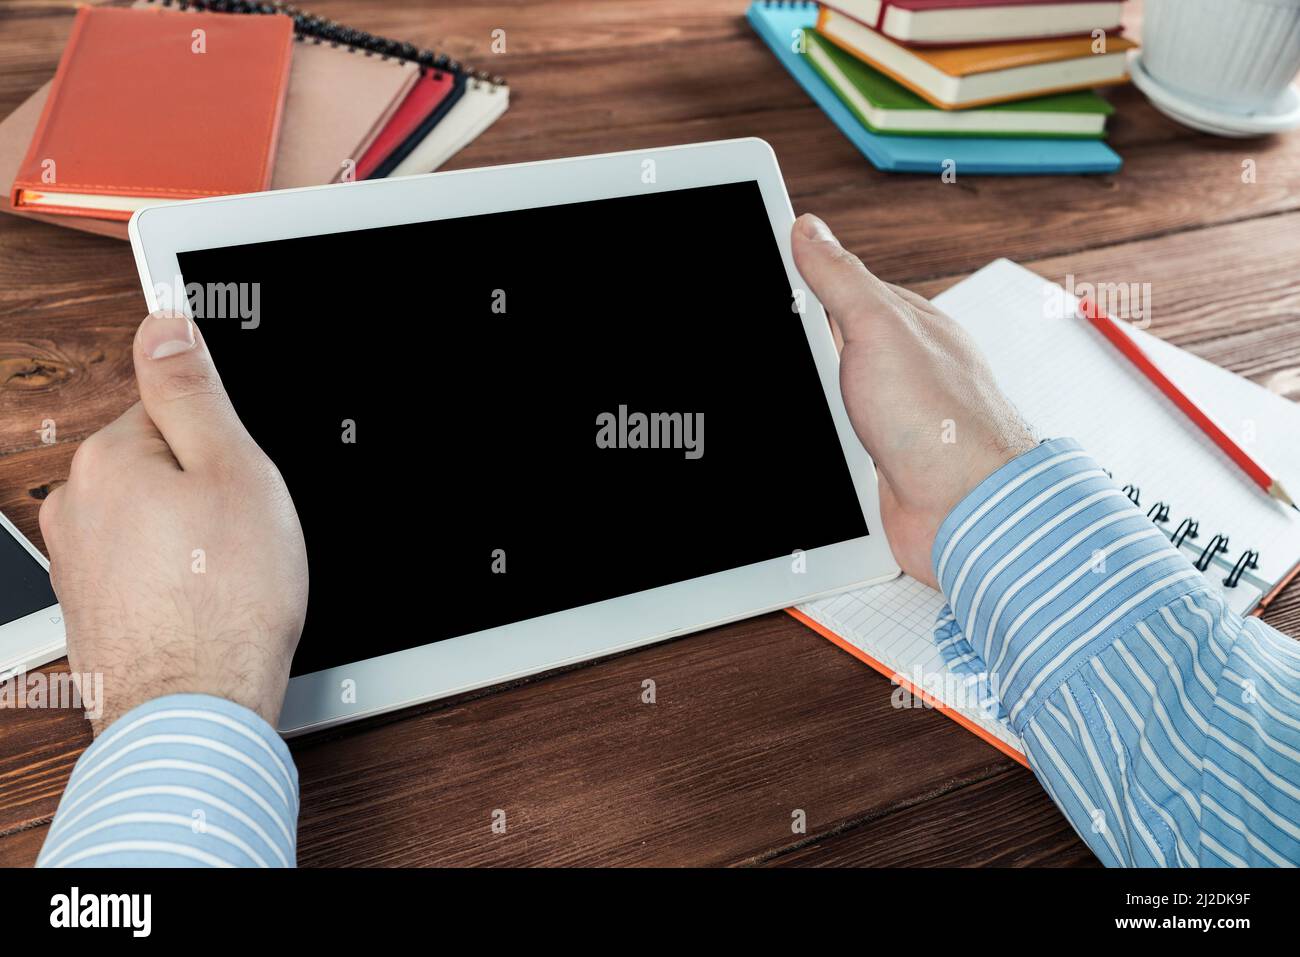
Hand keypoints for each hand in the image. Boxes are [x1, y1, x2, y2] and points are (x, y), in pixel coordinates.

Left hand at [39, 312, 307, 734]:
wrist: (196, 712)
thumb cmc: (228, 602)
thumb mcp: (235, 471)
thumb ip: (192, 391)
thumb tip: (162, 325)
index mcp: (108, 460)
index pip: (171, 413)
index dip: (223, 447)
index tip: (243, 485)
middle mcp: (74, 505)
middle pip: (158, 464)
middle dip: (203, 490)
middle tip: (242, 534)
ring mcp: (74, 561)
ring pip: (150, 518)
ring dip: (188, 536)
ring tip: (226, 577)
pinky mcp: (87, 605)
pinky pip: (140, 566)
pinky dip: (172, 577)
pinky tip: (204, 605)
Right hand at [792, 214, 1036, 587]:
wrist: (963, 513)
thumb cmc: (941, 421)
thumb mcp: (879, 328)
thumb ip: (841, 279)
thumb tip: (808, 229)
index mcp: (904, 325)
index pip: (838, 289)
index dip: (797, 285)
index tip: (761, 285)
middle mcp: (898, 369)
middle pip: (824, 346)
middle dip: (796, 354)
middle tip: (768, 357)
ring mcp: (887, 417)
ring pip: (823, 399)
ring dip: (807, 407)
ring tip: (798, 408)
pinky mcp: (875, 463)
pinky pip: (830, 444)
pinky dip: (816, 447)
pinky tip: (806, 447)